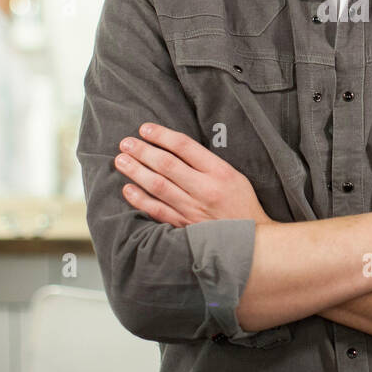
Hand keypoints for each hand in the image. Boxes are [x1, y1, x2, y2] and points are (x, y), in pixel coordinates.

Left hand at [114, 122, 270, 227]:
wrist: (250, 242)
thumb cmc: (242, 204)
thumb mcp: (233, 176)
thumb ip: (207, 163)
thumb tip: (173, 147)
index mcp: (219, 172)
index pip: (185, 146)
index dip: (161, 135)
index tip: (145, 129)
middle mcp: (205, 189)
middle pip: (167, 164)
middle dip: (142, 151)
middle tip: (125, 142)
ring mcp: (193, 209)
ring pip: (158, 186)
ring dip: (136, 171)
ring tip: (121, 160)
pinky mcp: (184, 227)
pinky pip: (157, 211)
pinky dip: (140, 200)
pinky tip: (127, 189)